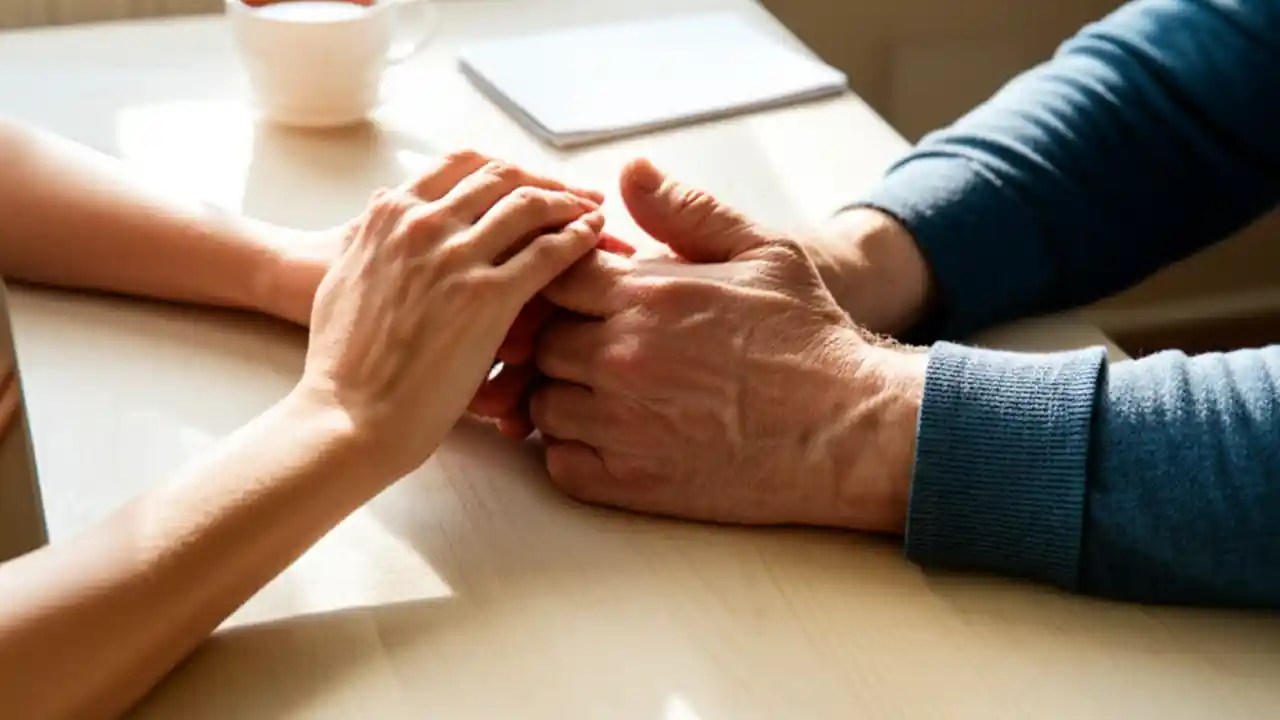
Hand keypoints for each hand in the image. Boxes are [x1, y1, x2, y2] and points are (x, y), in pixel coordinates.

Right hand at [293, 153, 602, 479]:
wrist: (349, 413)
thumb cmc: (342, 360)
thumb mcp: (345, 277)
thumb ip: (372, 235)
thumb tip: (386, 199)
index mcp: (390, 216)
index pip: (461, 164)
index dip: (505, 169)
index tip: (529, 180)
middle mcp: (424, 225)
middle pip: (502, 177)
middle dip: (544, 181)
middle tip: (574, 194)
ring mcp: (457, 258)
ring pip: (528, 205)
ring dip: (568, 203)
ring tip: (592, 212)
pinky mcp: (486, 298)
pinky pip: (547, 253)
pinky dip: (577, 239)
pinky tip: (594, 241)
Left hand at [529, 160, 925, 532]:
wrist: (846, 430)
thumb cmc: (807, 337)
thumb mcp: (762, 252)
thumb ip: (688, 209)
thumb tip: (630, 170)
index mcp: (647, 296)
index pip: (554, 276)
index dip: (563, 283)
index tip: (588, 296)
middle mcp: (622, 358)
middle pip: (541, 340)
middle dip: (563, 337)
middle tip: (602, 344)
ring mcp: (621, 425)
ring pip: (545, 401)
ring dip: (564, 393)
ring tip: (610, 390)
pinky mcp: (629, 484)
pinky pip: (559, 462)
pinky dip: (571, 448)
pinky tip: (611, 434)